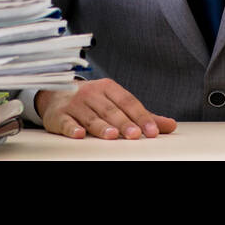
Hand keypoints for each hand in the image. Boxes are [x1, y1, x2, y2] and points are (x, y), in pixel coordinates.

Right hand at [35, 79, 176, 139]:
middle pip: (111, 110)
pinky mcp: (59, 115)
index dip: (141, 116)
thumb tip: (170, 126)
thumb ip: (142, 115)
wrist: (54, 95)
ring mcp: (75, 104)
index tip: (152, 131)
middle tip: (135, 135)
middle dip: (124, 123)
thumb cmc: (91, 101)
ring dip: (102, 126)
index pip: (128, 102)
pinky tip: (79, 134)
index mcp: (108, 88)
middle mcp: (92, 93)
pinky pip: (66, 122)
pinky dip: (72, 128)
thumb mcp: (116, 103)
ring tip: (113, 135)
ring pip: (91, 117)